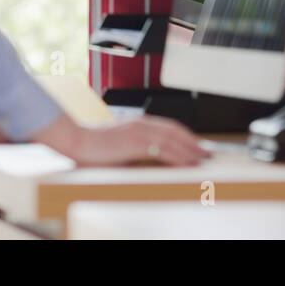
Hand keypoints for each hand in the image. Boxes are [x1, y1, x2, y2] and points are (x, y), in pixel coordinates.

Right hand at [31, 113, 208, 165]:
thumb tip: (147, 158)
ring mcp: (139, 132)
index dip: (186, 136)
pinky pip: (164, 150)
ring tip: (202, 158)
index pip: (169, 127)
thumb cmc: (93, 146)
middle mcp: (141, 124)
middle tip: (207, 152)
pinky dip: (179, 156)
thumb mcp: (118, 145)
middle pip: (175, 131)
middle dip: (193, 142)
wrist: (76, 141)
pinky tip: (187, 162)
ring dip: (191, 150)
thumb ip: (134, 148)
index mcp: (137, 123)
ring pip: (173, 140)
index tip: (197, 145)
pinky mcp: (136, 143)